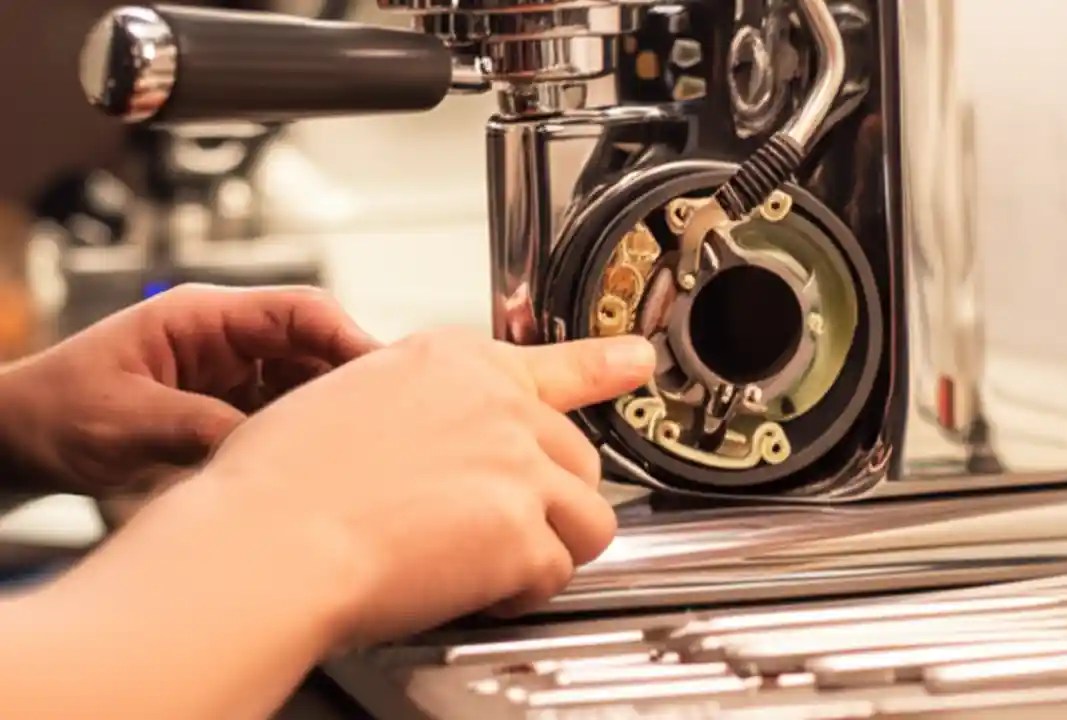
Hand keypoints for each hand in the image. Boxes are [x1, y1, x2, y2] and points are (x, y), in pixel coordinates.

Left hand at [0, 284, 379, 495]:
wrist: (13, 439)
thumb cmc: (53, 413)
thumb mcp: (127, 422)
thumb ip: (204, 428)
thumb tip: (274, 448)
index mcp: (202, 316)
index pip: (301, 313)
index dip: (351, 341)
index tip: (385, 381)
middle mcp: (225, 338)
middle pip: (315, 347)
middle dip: (350, 383)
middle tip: (382, 428)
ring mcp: (228, 372)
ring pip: (305, 384)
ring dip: (325, 416)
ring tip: (350, 454)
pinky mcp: (226, 406)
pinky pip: (280, 415)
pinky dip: (299, 439)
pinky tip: (312, 467)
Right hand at [191, 328, 655, 644]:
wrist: (267, 539)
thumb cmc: (280, 482)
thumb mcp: (347, 398)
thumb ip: (423, 407)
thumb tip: (438, 432)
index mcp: (453, 362)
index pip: (554, 362)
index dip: (603, 365)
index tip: (633, 361)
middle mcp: (497, 404)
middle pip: (577, 457)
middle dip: (546, 498)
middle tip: (492, 527)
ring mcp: (516, 465)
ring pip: (588, 518)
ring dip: (548, 547)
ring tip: (488, 563)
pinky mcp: (522, 530)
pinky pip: (556, 572)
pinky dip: (519, 591)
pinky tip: (469, 587)